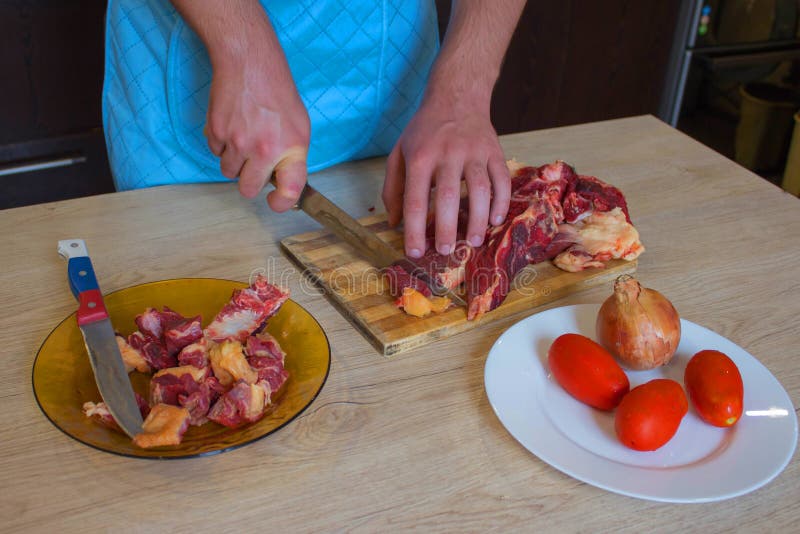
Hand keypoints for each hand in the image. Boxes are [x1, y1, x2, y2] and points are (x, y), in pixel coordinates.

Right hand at [204, 26, 309, 211]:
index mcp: (292, 148)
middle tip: (255, 163)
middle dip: (249, 180)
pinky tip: (233, 124)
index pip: (290, 190)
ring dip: (235, 160)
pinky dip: (221, 144)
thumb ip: (292, 156)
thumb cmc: (277, 92)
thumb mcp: (299, 126)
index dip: (282, 203)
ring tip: (244, 136)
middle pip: (247, 189)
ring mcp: (238, 142)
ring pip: (229, 171)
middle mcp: (265, 150)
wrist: (250, 64)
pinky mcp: (217, 132)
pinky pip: (215, 152)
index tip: (275, 201)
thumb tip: (284, 180)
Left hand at [382, 95, 509, 257]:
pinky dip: (501, 202)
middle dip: (446, 228)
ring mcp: (474, 151)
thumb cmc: (425, 131)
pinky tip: (494, 220)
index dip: (413, 229)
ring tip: (473, 242)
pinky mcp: (495, 151)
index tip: (414, 252)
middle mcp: (447, 153)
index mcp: (420, 156)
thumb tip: (393, 223)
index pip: (414, 199)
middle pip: (448, 197)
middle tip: (446, 251)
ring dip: (477, 219)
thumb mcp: (400, 152)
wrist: (457, 96)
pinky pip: (502, 180)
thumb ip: (393, 188)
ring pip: (480, 189)